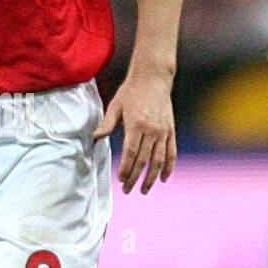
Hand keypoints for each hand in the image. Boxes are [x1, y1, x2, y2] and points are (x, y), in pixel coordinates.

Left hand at [93, 72, 176, 194]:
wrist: (154, 78)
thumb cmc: (131, 91)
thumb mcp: (116, 105)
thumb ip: (107, 124)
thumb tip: (95, 138)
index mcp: (136, 125)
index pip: (131, 153)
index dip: (126, 169)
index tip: (121, 180)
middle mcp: (152, 130)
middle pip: (144, 160)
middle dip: (135, 177)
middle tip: (127, 190)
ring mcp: (163, 131)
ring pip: (158, 160)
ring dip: (151, 177)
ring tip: (144, 190)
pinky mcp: (171, 130)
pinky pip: (171, 153)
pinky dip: (168, 167)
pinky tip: (163, 178)